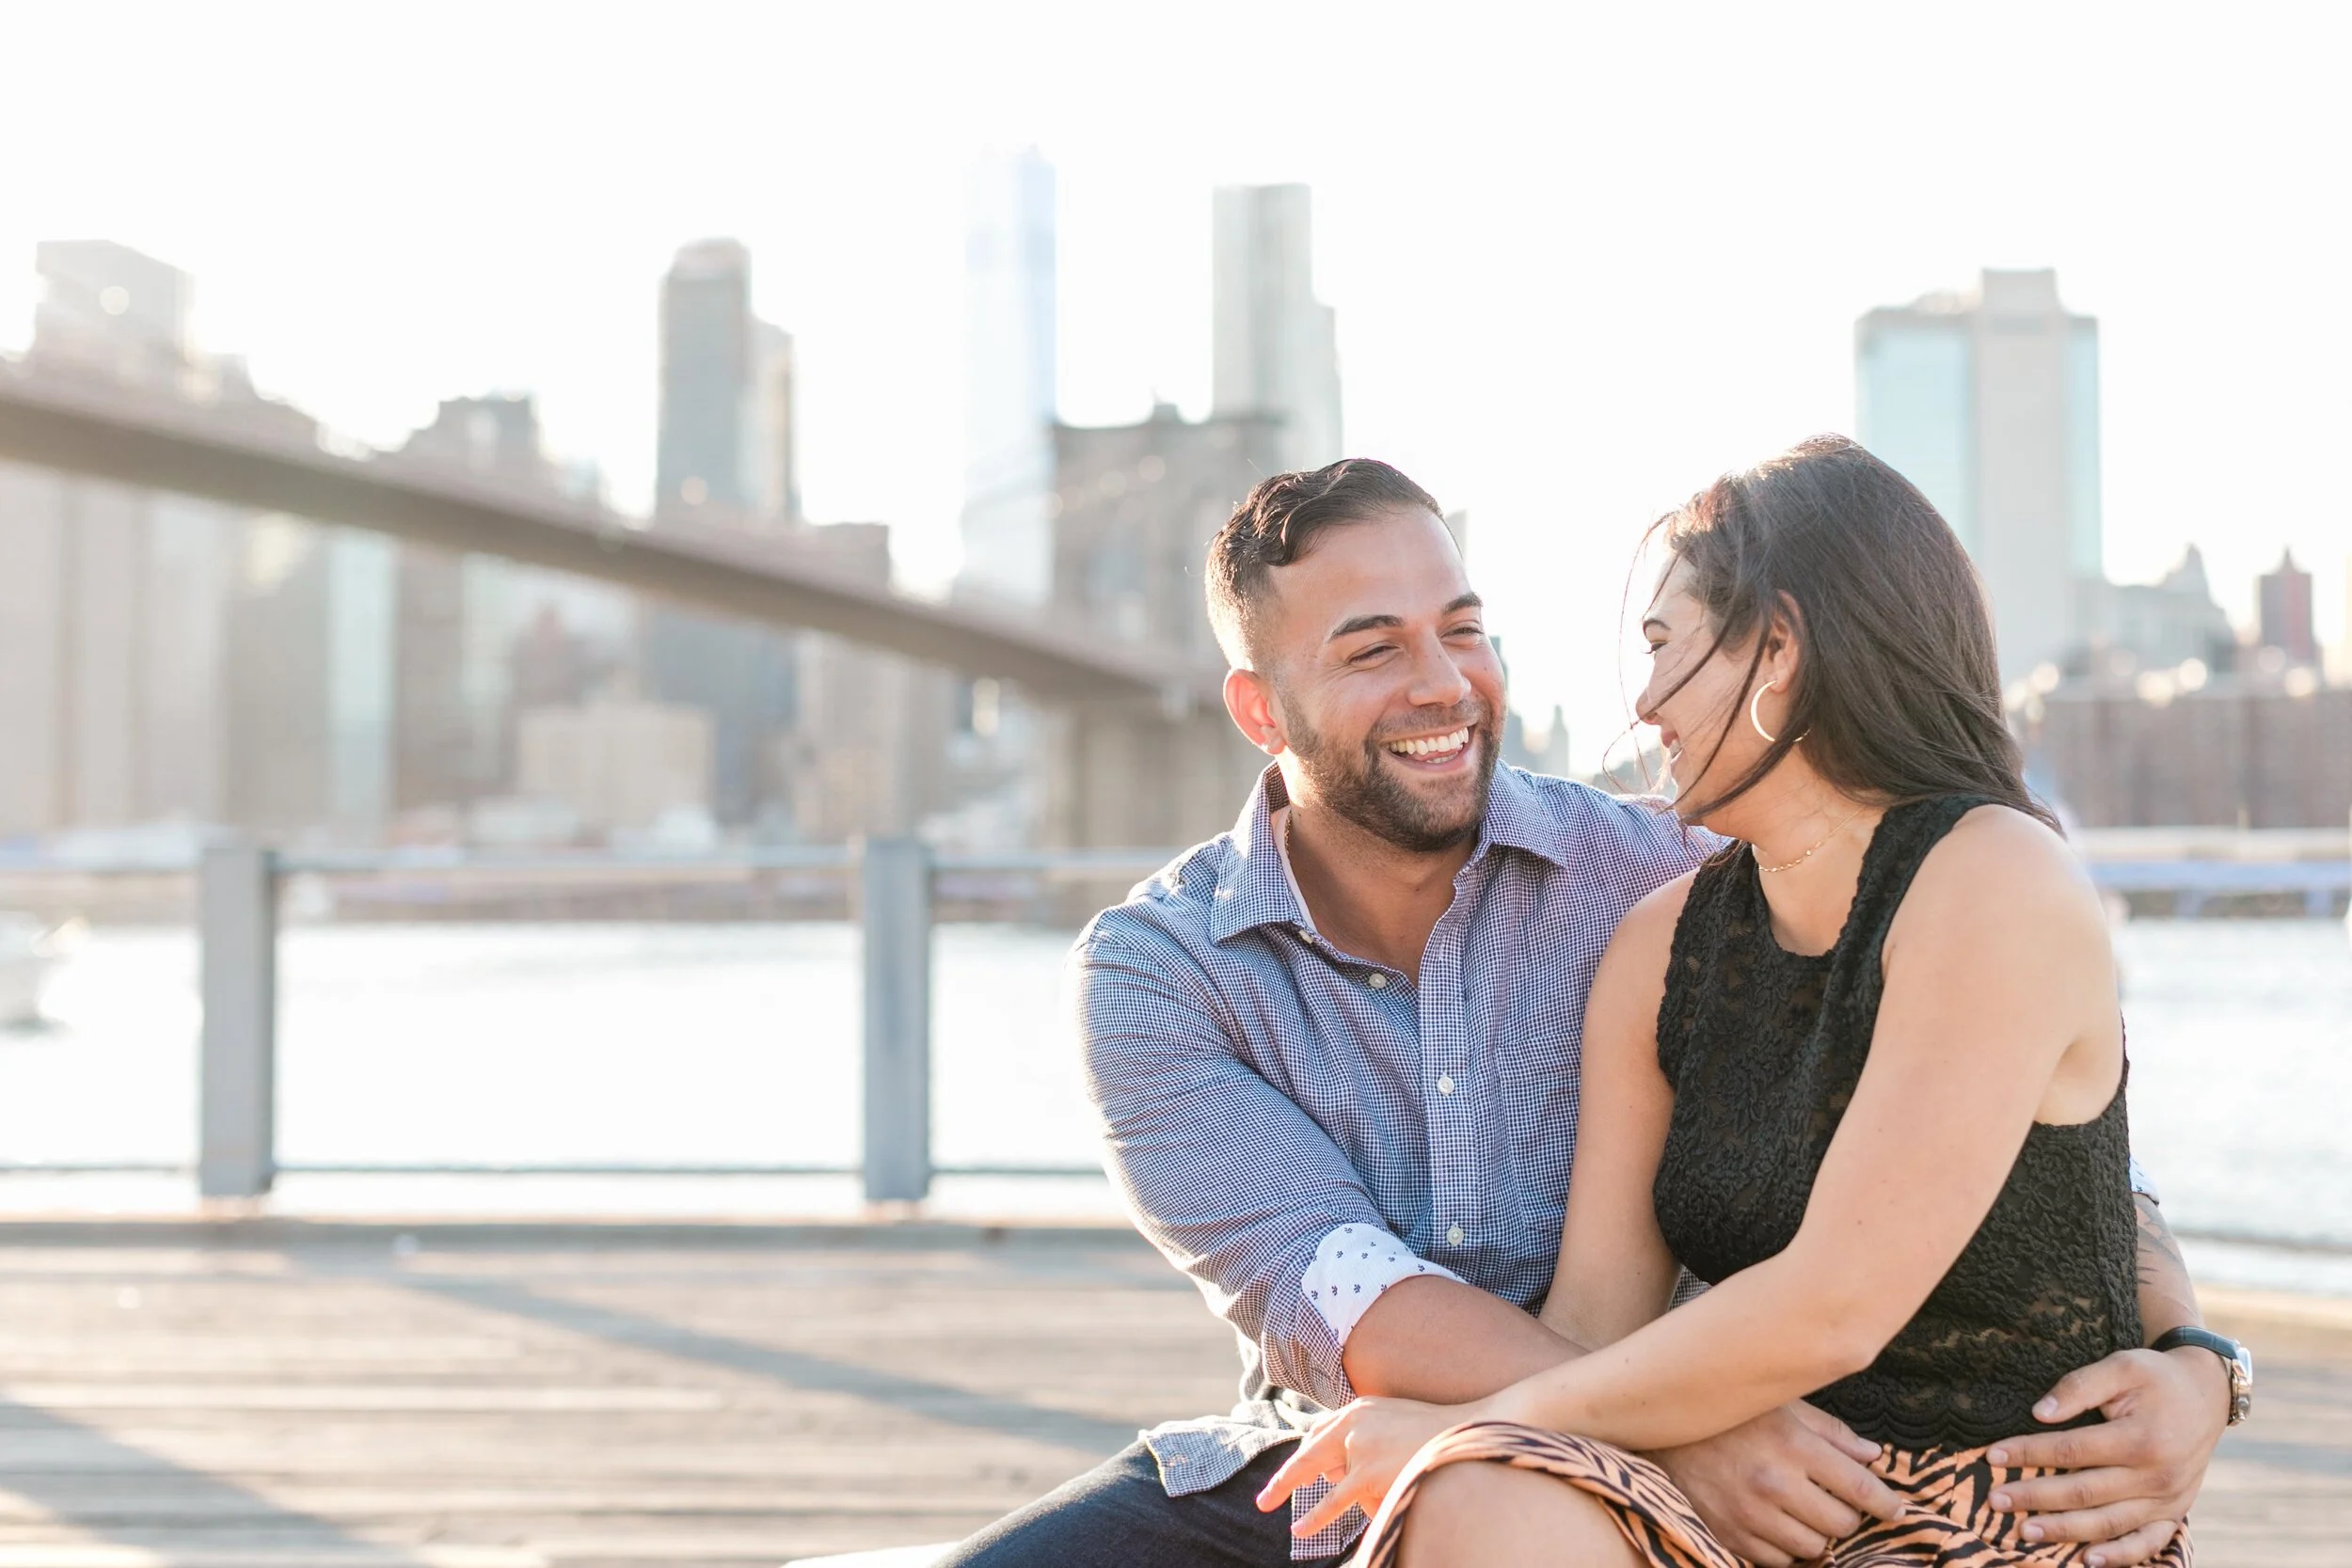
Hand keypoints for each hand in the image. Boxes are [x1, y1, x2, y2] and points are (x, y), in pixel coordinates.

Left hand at [1256, 1396, 1467, 1537]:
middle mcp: (1354, 1421)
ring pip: (1325, 1475)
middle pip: (1309, 1450)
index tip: (1290, 1471)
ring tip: (1267, 1504)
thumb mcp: (1396, 1423)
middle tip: (1265, 1498)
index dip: (1303, 1454)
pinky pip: (1335, 1500)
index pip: (1320, 1430)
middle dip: (1286, 1475)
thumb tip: (1340, 1466)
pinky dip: (1316, 1516)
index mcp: (1360, 1408)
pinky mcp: (1369, 1472)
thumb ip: (1369, 1436)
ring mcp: (1359, 1446)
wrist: (1468, 1432)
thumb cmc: (1438, 1433)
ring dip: (1292, 1488)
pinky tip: (1300, 1529)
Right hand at [1646, 1402, 1907, 1566]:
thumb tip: (1874, 1458)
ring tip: (1805, 1513)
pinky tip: (1777, 1524)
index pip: (1860, 1488)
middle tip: (1839, 1502)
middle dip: (1848, 1516)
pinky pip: (1777, 1560)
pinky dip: (1784, 1548)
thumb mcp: (1783, 1407)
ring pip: (1812, 1548)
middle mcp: (1774, 1483)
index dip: (1886, 1503)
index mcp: (1793, 1445)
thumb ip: (1832, 1434)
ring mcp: (1749, 1514)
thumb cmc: (1730, 1413)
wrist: (1660, 1428)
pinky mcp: (1728, 1535)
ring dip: (1817, 1534)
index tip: (1896, 1508)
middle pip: (1841, 1524)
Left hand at [1986, 1347, 2223, 1566]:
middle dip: (2036, 1497)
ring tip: (2024, 1531)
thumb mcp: (2121, 1366)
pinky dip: (2119, 1556)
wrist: (2206, 1395)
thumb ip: (2079, 1386)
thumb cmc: (2156, 1378)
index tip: (1993, 1456)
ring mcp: (2168, 1500)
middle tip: (1995, 1500)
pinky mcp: (2175, 1512)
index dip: (2030, 1454)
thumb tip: (2039, 1413)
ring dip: (2065, 1530)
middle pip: (2085, 1492)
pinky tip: (2087, 1560)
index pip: (2072, 1451)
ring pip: (2109, 1523)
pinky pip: (2148, 1543)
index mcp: (2142, 1438)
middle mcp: (2157, 1476)